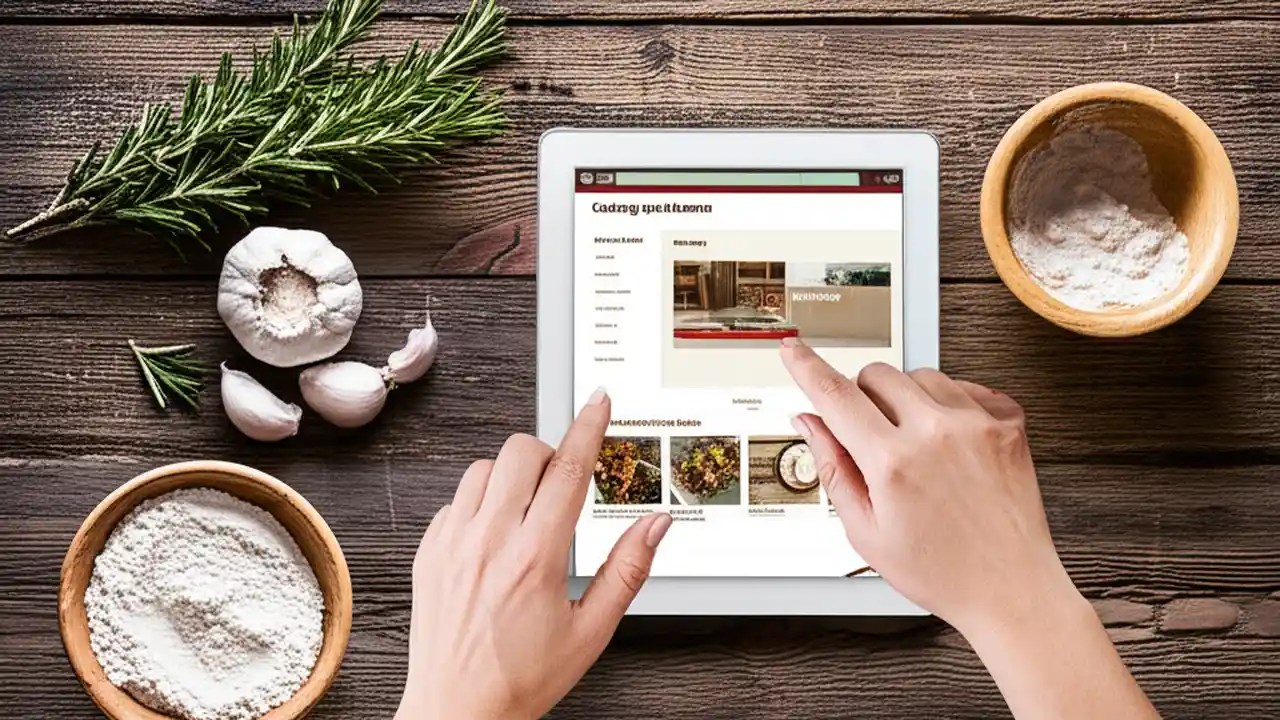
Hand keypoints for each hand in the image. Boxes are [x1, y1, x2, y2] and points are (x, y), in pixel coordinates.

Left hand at [396, 389, 671, 719]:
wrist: (457, 710)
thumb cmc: (521, 678)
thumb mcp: (592, 630)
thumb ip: (628, 569)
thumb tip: (655, 524)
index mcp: (535, 559)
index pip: (568, 470)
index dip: (587, 427)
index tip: (597, 402)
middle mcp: (488, 542)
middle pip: (520, 452)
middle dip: (549, 454)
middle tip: (561, 485)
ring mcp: (451, 544)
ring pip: (482, 468)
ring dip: (510, 476)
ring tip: (526, 512)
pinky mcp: (428, 552)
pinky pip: (454, 499)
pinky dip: (478, 503)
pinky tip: (493, 535)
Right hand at [781, 343, 1071, 632]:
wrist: (1011, 589)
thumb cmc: (942, 571)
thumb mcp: (866, 532)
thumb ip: (832, 469)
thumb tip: (809, 421)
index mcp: (892, 463)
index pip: (834, 395)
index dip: (806, 366)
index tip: (792, 349)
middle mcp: (935, 433)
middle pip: (876, 374)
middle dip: (862, 397)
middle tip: (870, 436)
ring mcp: (976, 424)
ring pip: (920, 374)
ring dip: (906, 398)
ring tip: (915, 444)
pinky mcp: (1007, 423)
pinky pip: (964, 385)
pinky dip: (948, 403)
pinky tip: (948, 440)